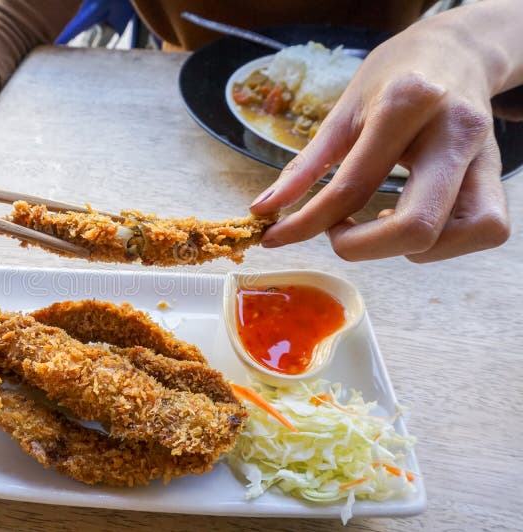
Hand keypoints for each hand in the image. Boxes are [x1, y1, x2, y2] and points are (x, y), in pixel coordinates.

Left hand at [249, 11, 511, 261]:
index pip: (353, 185)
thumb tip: (264, 208)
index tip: (276, 237)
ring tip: (379, 222)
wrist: (454, 51)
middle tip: (337, 236)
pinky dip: (441, 240)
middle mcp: (453, 131)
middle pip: (418, 225)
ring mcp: (486, 153)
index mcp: (407, 105)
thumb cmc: (393, 78)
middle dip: (364, 248)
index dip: (307, 223)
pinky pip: (484, 228)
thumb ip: (306, 164)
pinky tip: (408, 216)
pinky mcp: (498, 172)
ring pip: (467, 232)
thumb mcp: (343, 111)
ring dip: (410, 247)